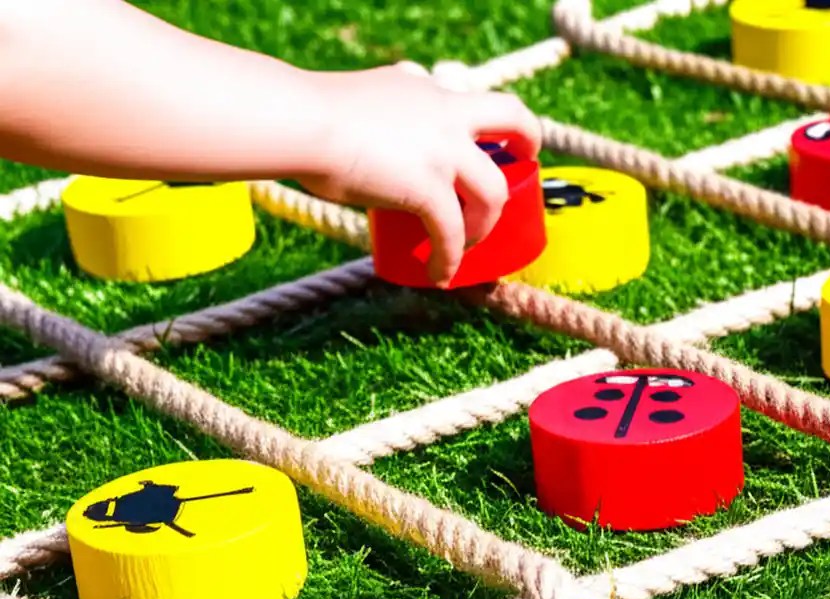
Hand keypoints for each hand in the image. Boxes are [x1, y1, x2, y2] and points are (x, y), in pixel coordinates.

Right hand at [300, 61, 540, 284]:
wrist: (298, 124)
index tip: (488, 139)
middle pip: (512, 116)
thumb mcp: (353, 104)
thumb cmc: (305, 119)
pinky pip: (453, 233)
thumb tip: (355, 143)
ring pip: (493, 192)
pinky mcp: (429, 187)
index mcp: (425, 91)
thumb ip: (369, 119)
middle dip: (529, 139)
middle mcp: (444, 113)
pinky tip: (438, 274)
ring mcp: (443, 150)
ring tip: (464, 246)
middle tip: (524, 163)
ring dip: (484, 224)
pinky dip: (448, 259)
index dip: (486, 120)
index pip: (469, 100)